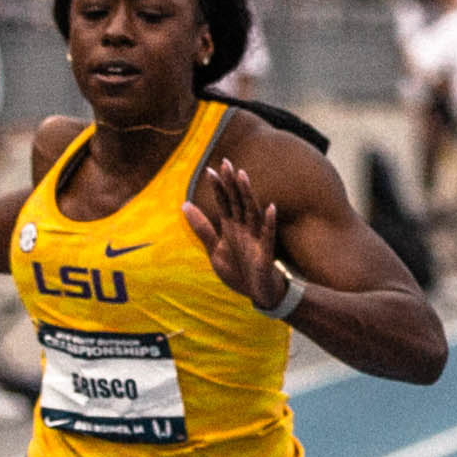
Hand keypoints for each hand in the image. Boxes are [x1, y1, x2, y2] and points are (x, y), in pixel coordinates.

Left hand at [189, 148, 287, 311]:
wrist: (257, 294)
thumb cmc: (239, 270)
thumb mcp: (215, 250)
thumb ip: (202, 228)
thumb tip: (184, 204)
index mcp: (231, 227)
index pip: (224, 202)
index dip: (218, 187)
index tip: (211, 169)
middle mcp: (244, 229)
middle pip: (237, 201)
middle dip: (232, 183)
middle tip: (227, 162)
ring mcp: (256, 239)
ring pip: (252, 212)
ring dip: (248, 194)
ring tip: (243, 176)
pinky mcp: (265, 253)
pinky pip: (268, 235)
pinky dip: (270, 222)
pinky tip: (271, 207)